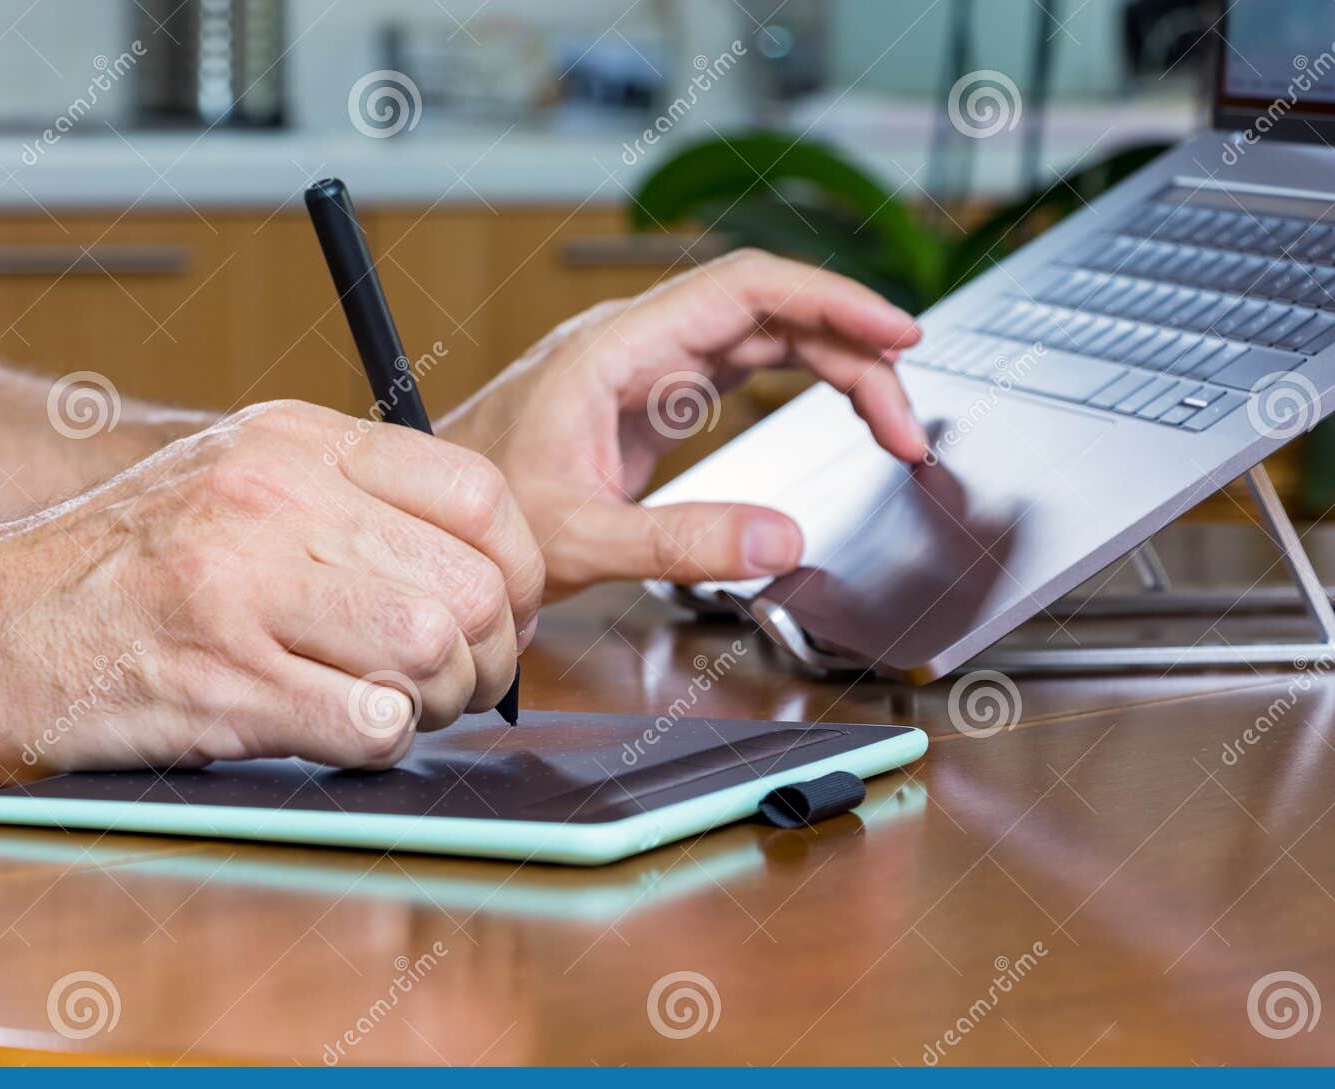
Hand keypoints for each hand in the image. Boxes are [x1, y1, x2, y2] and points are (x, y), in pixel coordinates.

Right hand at [0, 401, 543, 780]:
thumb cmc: (109, 570)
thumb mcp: (230, 483)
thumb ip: (349, 504)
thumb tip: (485, 571)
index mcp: (290, 441)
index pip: (478, 492)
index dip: (518, 570)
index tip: (503, 614)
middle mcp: (272, 498)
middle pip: (472, 586)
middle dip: (487, 656)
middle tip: (451, 683)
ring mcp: (240, 588)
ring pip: (434, 653)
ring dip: (435, 704)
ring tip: (389, 707)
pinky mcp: (214, 683)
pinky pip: (370, 726)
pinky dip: (376, 745)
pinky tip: (331, 733)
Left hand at [439, 250, 924, 600]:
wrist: (437, 526)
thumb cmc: (482, 515)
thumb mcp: (580, 539)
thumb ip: (679, 543)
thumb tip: (783, 541)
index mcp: (614, 351)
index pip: (744, 289)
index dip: (831, 299)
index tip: (897, 332)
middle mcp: (635, 344)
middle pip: (771, 312)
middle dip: (852, 350)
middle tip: (907, 422)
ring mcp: (646, 365)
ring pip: (764, 337)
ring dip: (836, 369)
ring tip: (893, 426)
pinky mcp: (653, 397)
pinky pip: (745, 367)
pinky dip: (802, 384)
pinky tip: (839, 409)